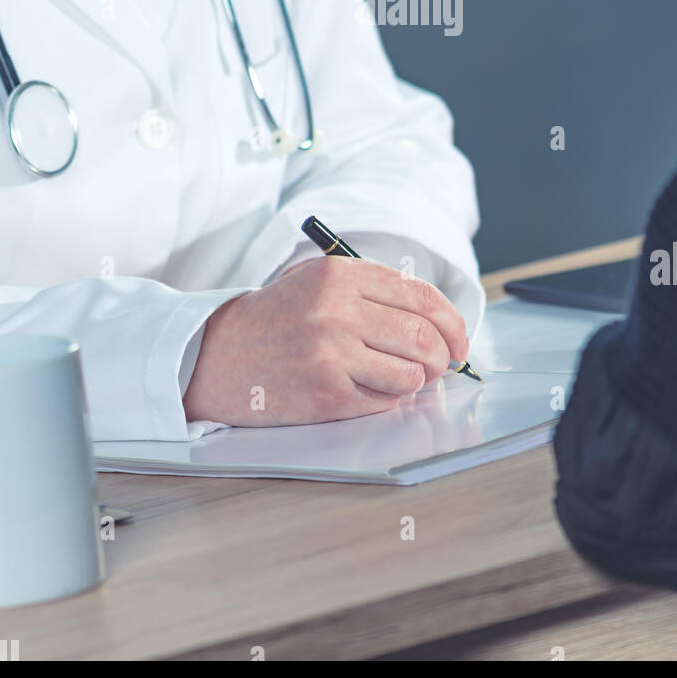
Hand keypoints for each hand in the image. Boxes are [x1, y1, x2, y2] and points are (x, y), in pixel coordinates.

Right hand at [182, 255, 470, 426]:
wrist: (217, 354)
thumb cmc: (277, 317)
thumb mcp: (318, 281)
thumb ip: (374, 290)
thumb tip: (438, 319)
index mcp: (340, 276)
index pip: (422, 297)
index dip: (453, 322)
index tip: (459, 340)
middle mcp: (337, 311)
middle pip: (424, 338)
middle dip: (442, 357)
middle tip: (441, 364)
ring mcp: (331, 355)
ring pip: (411, 374)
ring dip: (416, 380)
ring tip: (401, 376)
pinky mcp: (326, 394)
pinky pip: (384, 401)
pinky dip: (387, 398)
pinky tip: (366, 388)